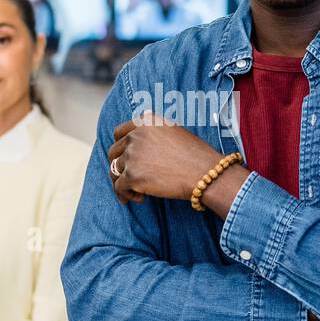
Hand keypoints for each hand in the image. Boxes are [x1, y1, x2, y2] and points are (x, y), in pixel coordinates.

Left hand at [107, 110, 228, 205]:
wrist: (205, 173)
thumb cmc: (195, 156)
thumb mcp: (174, 132)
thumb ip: (153, 134)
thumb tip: (136, 146)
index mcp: (146, 121)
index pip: (119, 132)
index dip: (120, 147)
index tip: (125, 158)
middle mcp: (136, 135)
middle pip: (114, 152)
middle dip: (121, 166)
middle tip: (131, 178)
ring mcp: (132, 155)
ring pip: (115, 171)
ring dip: (124, 182)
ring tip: (138, 192)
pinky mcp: (132, 176)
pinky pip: (119, 187)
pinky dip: (125, 195)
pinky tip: (140, 198)